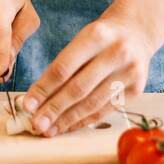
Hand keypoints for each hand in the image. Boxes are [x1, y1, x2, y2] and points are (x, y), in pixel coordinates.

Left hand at [22, 11, 156, 135]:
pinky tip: (68, 126)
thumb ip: (62, 66)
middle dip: (54, 109)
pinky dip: (84, 120)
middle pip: (78, 88)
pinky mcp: (136, 90)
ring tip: (49, 129)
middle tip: (36, 123)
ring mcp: (129, 73)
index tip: (27, 104)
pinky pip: (105, 110)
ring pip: (92, 103)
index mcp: (96, 35)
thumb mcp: (81, 40)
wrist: (136, 34)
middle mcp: (116, 53)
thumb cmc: (101, 38)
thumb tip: (37, 97)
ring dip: (67, 119)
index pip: (64, 68)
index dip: (43, 89)